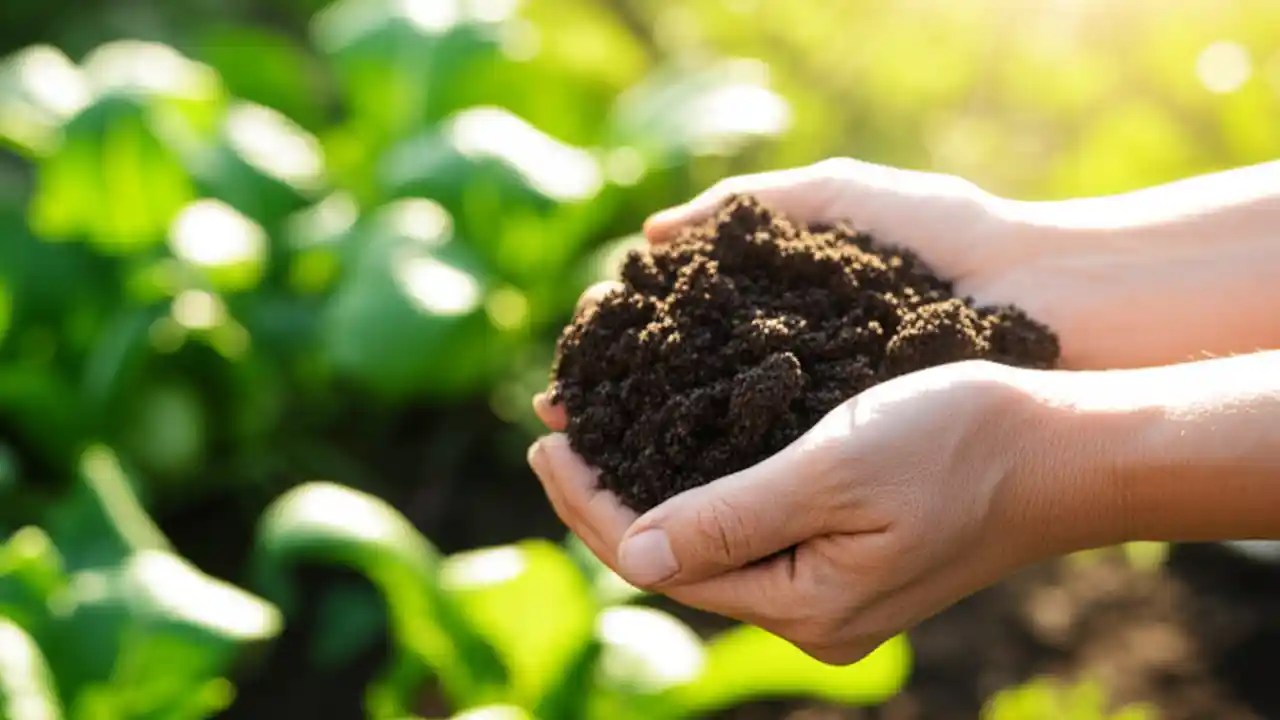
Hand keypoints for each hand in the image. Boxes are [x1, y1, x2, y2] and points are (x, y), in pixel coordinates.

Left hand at [529, 361, 1067, 663]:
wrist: (1065, 450)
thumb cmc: (958, 443)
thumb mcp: (832, 472)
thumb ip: (729, 519)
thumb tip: (627, 552)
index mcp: (802, 606)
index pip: (658, 562)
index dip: (588, 502)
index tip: (543, 435)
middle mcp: (809, 616)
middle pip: (674, 559)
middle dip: (604, 493)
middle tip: (551, 423)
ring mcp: (831, 592)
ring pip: (707, 543)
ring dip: (646, 486)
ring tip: (593, 431)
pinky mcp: (849, 559)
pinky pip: (748, 530)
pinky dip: (697, 488)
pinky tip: (672, 447)